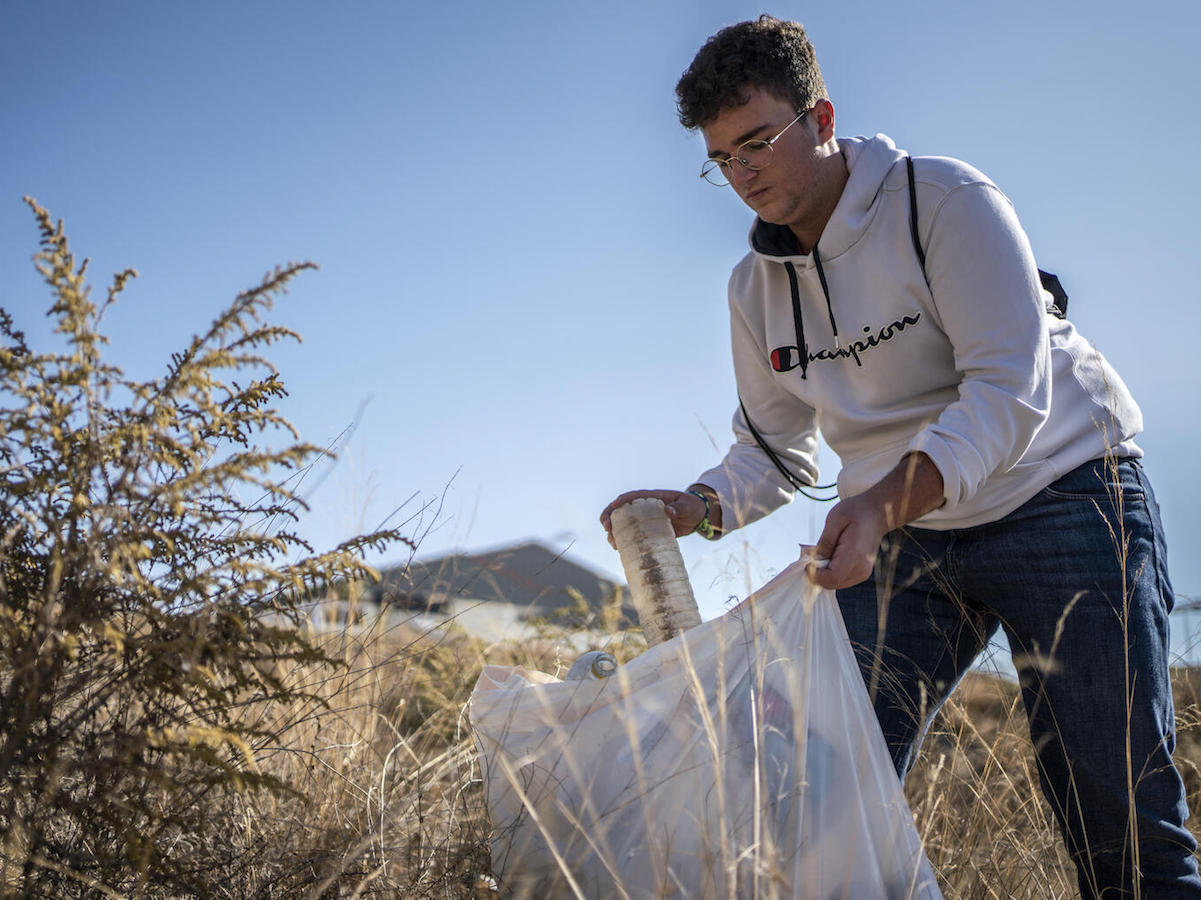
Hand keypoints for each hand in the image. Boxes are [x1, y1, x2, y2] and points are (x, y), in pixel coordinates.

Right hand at [600, 489, 706, 548]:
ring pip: (622, 524)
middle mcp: (644, 508)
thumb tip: (668, 511)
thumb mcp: (687, 506)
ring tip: (612, 543)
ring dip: (613, 532)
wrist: (697, 517)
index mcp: (652, 498)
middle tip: (606, 528)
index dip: (621, 500)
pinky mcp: (647, 532)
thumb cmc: (691, 507)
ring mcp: (644, 520)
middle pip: (621, 510)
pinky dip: (622, 541)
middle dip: (609, 517)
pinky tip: (618, 549)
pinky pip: (630, 535)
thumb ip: (679, 508)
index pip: (632, 496)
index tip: (614, 506)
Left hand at [808, 452, 943, 589]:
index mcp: (854, 555)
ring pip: (835, 584)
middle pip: (831, 584)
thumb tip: (814, 559)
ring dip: (824, 573)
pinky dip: (831, 571)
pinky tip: (831, 556)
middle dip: (817, 573)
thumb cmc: (856, 512)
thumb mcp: (835, 520)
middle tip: (812, 555)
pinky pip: (841, 579)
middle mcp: (861, 568)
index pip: (832, 578)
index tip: (807, 561)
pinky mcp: (862, 572)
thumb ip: (824, 542)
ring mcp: (863, 572)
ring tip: (823, 553)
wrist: (877, 513)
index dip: (815, 574)